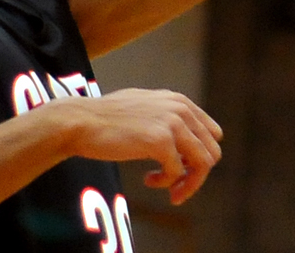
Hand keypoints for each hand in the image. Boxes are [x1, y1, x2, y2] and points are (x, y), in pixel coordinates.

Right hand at [48, 88, 222, 204]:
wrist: (81, 122)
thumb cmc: (107, 120)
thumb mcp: (145, 108)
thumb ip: (167, 117)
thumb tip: (186, 141)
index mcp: (180, 101)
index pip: (212, 134)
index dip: (200, 156)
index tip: (182, 169)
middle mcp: (181, 109)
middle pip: (212, 151)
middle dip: (197, 175)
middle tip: (176, 188)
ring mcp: (172, 123)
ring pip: (203, 163)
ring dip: (187, 184)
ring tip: (170, 192)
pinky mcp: (160, 140)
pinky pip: (177, 172)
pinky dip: (166, 182)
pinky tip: (147, 180)